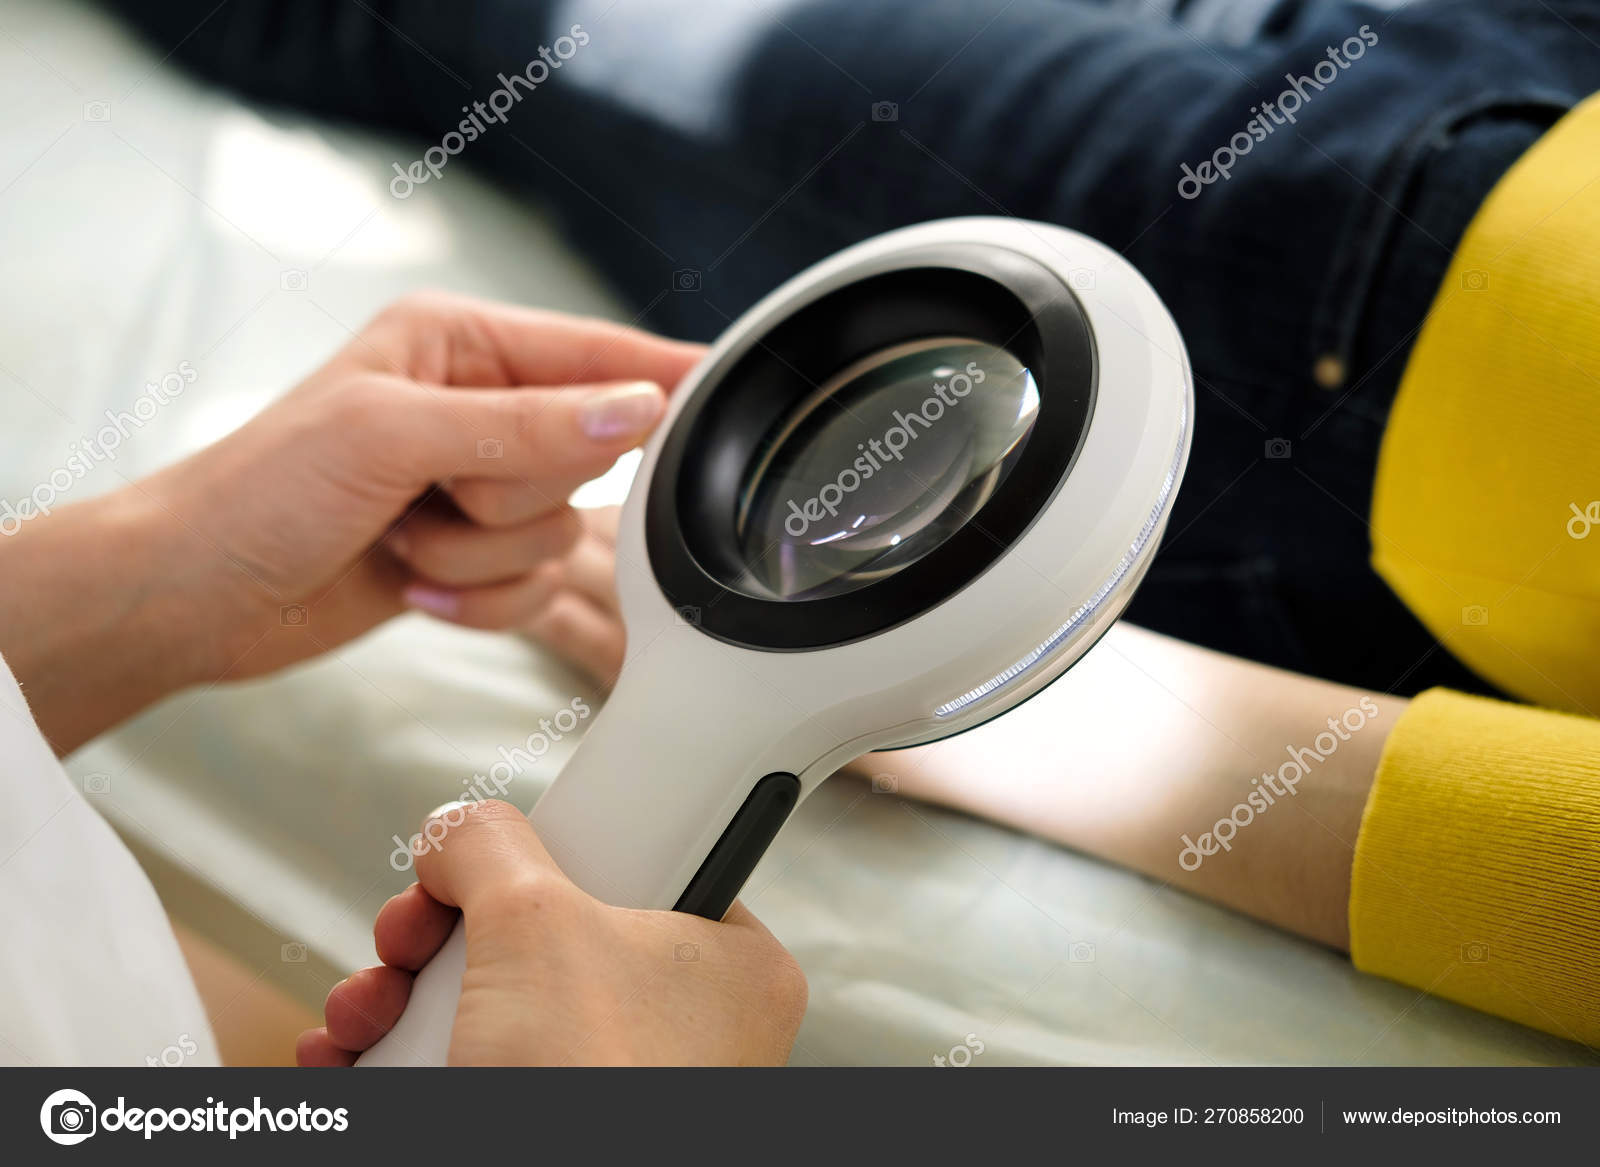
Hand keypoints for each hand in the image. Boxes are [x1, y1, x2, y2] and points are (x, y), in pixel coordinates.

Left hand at [0, 292, 702, 750]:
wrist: (193, 595)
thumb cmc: (257, 492)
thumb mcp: (391, 436)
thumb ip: (524, 425)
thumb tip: (633, 411)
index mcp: (457, 344)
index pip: (593, 353)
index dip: (660, 373)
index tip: (727, 384)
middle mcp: (475, 409)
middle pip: (583, 459)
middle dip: (507, 497)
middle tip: (430, 494)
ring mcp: (473, 486)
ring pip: (558, 533)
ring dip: (480, 554)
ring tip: (401, 540)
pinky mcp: (468, 552)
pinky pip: (530, 587)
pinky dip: (475, 598)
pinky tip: (408, 581)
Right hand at [295, 800, 806, 1065]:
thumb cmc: (588, 1079)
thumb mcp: (534, 916)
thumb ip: (492, 844)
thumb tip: (461, 834)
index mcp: (730, 962)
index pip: (635, 865)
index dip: (544, 860)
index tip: (490, 868)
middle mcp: (686, 1025)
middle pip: (539, 935)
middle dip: (438, 937)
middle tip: (407, 939)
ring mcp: (616, 1080)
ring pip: (494, 1003)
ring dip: (401, 998)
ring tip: (367, 1009)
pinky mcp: (552, 1120)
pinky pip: (477, 1064)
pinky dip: (402, 1056)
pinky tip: (352, 1054)